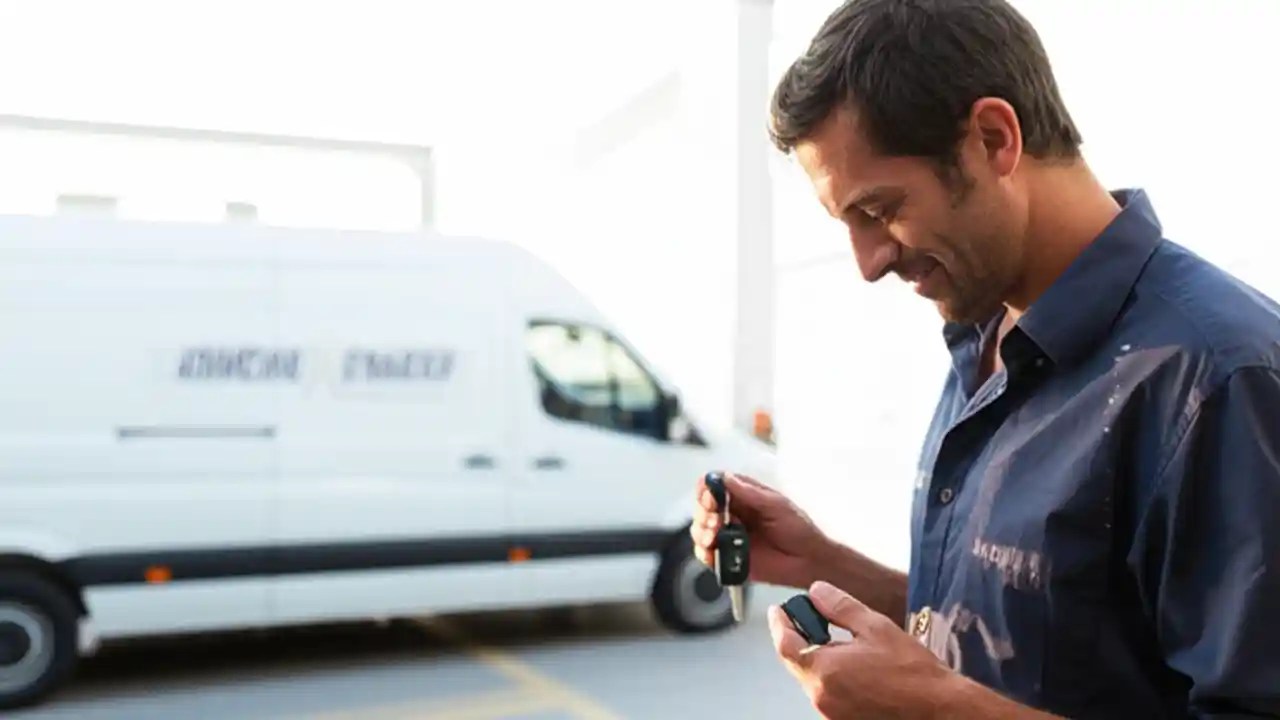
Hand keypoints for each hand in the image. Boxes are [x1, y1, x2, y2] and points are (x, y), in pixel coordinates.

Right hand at [690, 472, 829, 589]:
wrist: (809, 561)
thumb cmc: (799, 529)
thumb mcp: (777, 505)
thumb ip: (751, 493)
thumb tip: (726, 478)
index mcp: (743, 495)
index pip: (714, 484)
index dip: (706, 488)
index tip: (710, 497)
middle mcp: (732, 513)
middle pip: (702, 507)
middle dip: (703, 513)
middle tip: (714, 521)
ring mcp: (728, 535)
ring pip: (700, 530)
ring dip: (701, 532)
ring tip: (713, 537)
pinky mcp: (728, 557)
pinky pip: (707, 554)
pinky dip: (705, 553)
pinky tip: (713, 552)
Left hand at [769, 581, 953, 719]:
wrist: (939, 710)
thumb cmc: (913, 673)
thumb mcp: (875, 627)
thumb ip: (840, 607)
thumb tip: (817, 591)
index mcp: (824, 671)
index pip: (785, 645)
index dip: (779, 625)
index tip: (777, 611)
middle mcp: (822, 697)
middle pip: (798, 664)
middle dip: (801, 640)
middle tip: (811, 620)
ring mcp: (832, 714)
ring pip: (814, 680)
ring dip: (820, 661)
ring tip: (840, 644)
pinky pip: (829, 695)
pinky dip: (834, 678)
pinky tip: (854, 669)